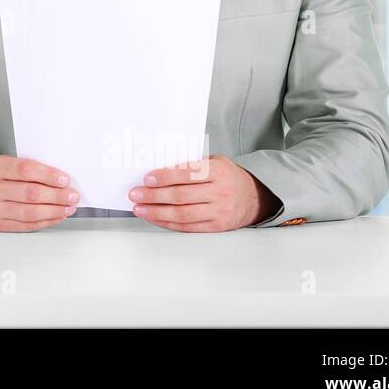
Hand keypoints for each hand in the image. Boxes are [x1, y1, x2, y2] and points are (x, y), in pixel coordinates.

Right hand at [0, 156, 79, 231]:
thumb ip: (27, 169)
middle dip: (57, 196)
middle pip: (31, 193)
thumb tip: (59, 179)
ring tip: (69, 208)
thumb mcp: (5, 164)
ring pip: (30, 212)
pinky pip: (26, 225)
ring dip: (54, 211)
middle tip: (72, 195)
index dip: (48, 175)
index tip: (65, 179)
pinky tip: (57, 216)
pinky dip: (45, 221)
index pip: (26, 170)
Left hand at [127, 155, 273, 231]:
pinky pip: (188, 227)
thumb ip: (191, 164)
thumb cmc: (226, 176)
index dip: (165, 176)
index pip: (188, 173)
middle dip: (155, 195)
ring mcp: (219, 212)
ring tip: (139, 208)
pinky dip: (168, 223)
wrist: (253, 197)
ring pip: (183, 214)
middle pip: (182, 196)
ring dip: (157, 212)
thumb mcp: (215, 161)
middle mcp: (220, 192)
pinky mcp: (216, 227)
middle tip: (136, 194)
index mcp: (219, 171)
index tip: (147, 178)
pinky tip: (154, 218)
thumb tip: (158, 167)